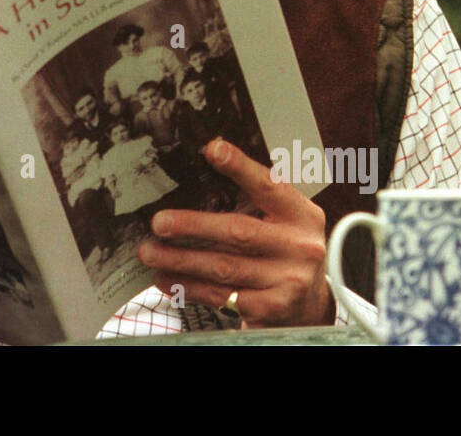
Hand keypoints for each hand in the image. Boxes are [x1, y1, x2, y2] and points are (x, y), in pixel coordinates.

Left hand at [138, 138, 333, 327]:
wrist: (309, 306)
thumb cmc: (285, 251)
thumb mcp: (284, 221)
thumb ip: (255, 200)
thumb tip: (202, 173)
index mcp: (301, 215)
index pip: (270, 185)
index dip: (241, 167)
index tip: (212, 150)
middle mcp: (299, 247)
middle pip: (239, 232)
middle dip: (193, 225)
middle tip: (159, 222)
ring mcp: (287, 281)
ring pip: (223, 267)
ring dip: (180, 260)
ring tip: (150, 252)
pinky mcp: (270, 309)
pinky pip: (220, 297)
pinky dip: (188, 287)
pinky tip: (166, 279)